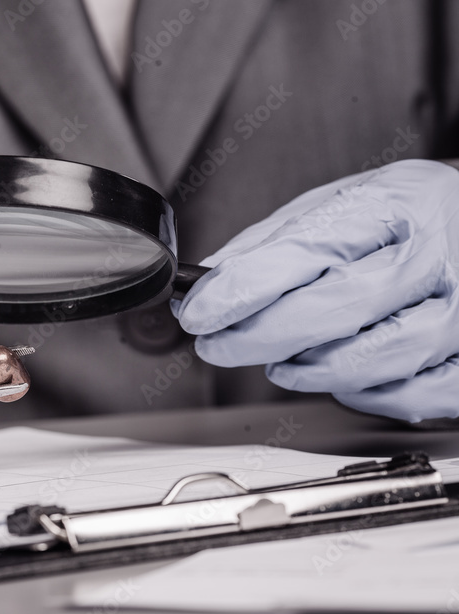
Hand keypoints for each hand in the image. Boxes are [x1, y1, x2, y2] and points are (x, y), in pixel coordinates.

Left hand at [174, 159, 458, 422]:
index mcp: (393, 206)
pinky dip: (367, 396)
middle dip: (258, 336)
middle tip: (219, 345)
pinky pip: (414, 394)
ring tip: (283, 363)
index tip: (199, 312)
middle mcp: (432, 256)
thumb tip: (211, 280)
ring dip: (311, 370)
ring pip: (372, 359)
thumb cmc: (411, 214)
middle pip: (331, 309)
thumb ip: (274, 241)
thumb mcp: (343, 201)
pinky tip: (344, 380)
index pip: (302, 251)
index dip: (241, 289)